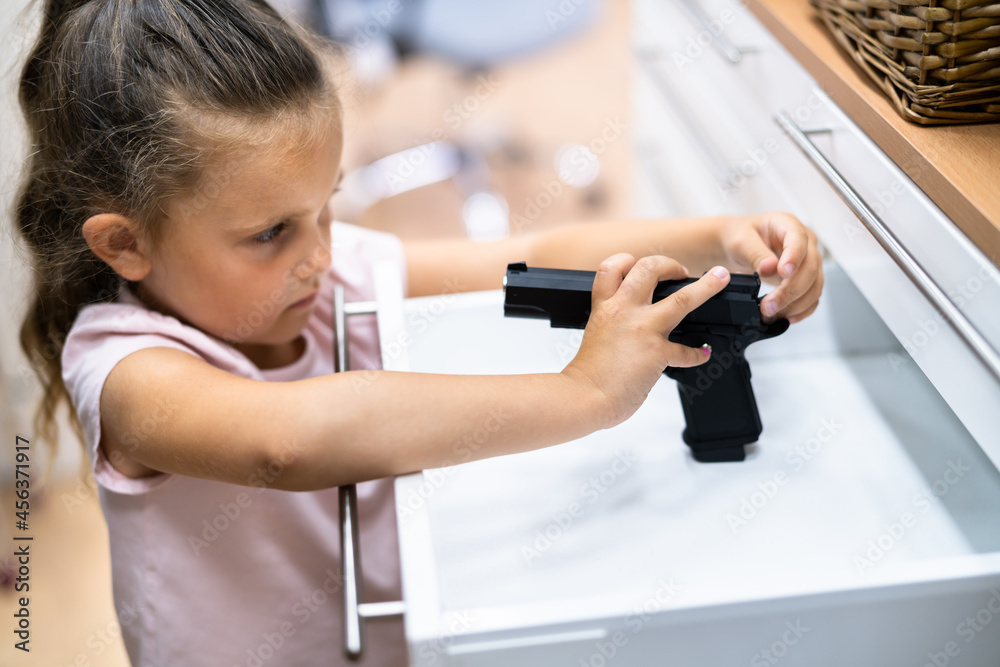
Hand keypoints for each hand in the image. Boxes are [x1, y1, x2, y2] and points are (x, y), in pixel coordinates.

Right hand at [563, 253, 730, 427]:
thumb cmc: (586, 374)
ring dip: (706, 287)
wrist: (583, 397)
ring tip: (719, 280)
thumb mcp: (594, 336)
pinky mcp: (658, 352)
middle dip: (668, 264)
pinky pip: (686, 351)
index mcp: (604, 307)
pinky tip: (701, 355)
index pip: (611, 268)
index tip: (636, 263)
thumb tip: (629, 330)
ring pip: (683, 298)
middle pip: (649, 269)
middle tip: (679, 271)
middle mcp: (624, 311)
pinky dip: (697, 353)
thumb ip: (612, 325)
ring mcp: (643, 329)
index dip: (625, 260)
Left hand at [719, 211, 823, 323]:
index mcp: (788, 225)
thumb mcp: (741, 241)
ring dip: (794, 304)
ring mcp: (808, 262)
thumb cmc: (741, 238)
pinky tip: (785, 316)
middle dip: (789, 291)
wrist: (740, 246)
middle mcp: (804, 243)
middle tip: (768, 305)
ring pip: (814, 286)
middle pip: (809, 269)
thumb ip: (755, 253)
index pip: (799, 240)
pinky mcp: (806, 279)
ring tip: (771, 313)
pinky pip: (812, 297)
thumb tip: (769, 268)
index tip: (782, 273)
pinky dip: (800, 310)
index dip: (793, 258)